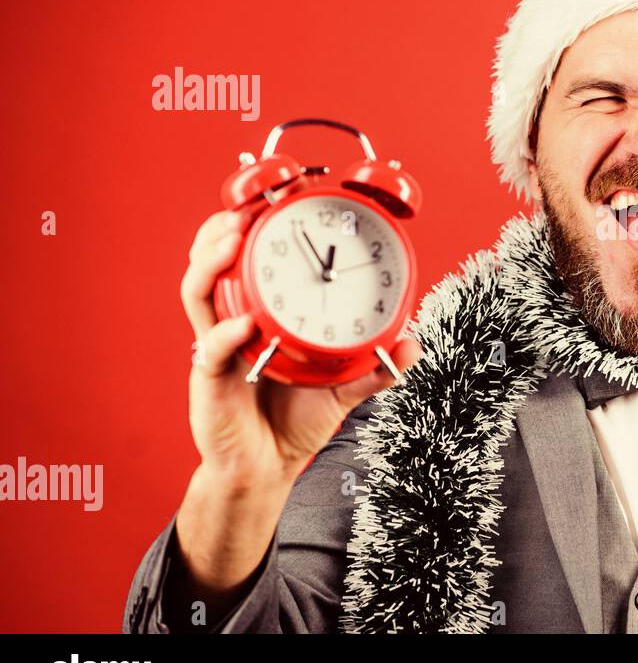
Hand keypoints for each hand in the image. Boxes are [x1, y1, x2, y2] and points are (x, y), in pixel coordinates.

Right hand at [173, 208, 422, 611]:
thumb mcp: (342, 387)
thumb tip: (413, 343)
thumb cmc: (294, 420)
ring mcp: (215, 348)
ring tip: (232, 240)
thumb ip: (375, 367)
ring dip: (211, 263)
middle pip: (209, 261)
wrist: (266, 470)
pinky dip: (225, 334)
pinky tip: (243, 323)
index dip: (251, 223)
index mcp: (259, 312)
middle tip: (246, 206)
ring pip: (198, 293)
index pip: (246, 257)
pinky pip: (211, 350)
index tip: (276, 192)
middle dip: (221, 228)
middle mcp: (231, 322)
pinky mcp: (208, 380)